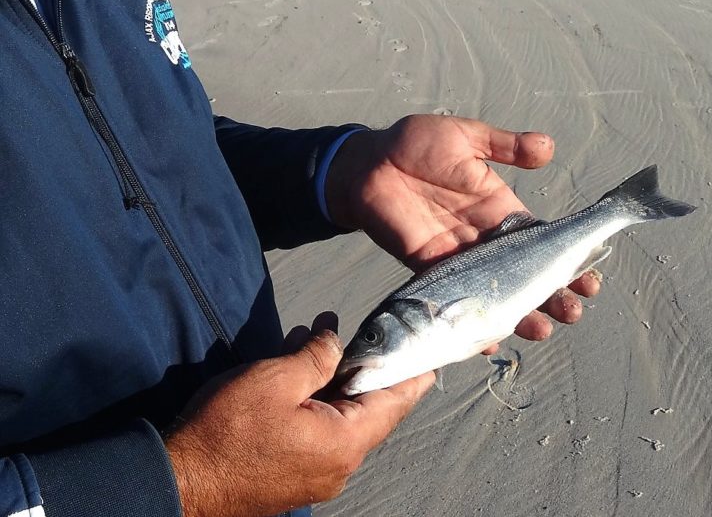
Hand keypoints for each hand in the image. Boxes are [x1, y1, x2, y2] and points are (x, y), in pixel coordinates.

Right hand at [164, 315, 433, 516]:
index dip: (412, 371)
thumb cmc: (226, 432)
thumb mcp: (276, 380)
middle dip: (363, 365)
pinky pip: (318, 431)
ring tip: (317, 337)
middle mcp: (341, 464)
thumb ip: (318, 357)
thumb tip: (338, 341)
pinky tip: (297, 370)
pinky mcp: (295, 474)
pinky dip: (315, 400)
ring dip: (332, 378)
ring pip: (340, 417)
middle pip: (369, 409)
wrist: (180, 483)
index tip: (429, 350)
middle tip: (365, 331)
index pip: (396, 401)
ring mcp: (318, 473)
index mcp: (347, 442)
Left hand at [325, 115, 601, 345]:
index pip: (542, 241)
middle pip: (525, 274)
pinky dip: (471, 323)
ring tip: (543, 330)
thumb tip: (549, 147)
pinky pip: (456, 301)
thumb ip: (506, 146)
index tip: (590, 278)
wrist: (366, 163)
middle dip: (552, 294)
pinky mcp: (430, 271)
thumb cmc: (415, 143)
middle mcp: (485, 239)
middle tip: (573, 312)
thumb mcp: (467, 137)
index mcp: (500, 209)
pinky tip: (489, 342)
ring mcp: (459, 258)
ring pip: (496, 293)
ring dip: (520, 314)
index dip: (567, 260)